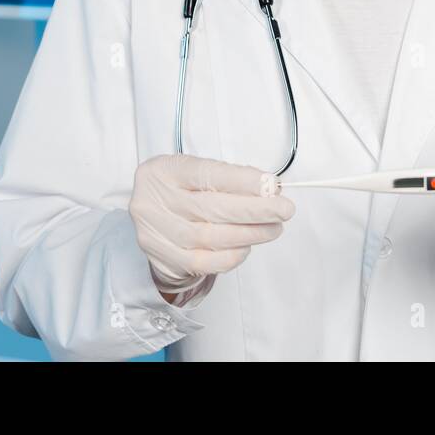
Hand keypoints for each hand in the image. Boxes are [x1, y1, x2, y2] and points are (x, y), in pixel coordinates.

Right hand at [128, 154, 294, 301]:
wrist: (151, 217)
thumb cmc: (181, 190)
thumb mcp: (195, 173)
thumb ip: (229, 178)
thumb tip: (269, 189)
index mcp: (164, 172)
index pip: (206, 174)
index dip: (241, 181)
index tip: (271, 185)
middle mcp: (154, 202)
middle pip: (210, 208)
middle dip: (254, 209)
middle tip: (284, 209)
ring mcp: (157, 234)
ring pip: (209, 237)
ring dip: (249, 233)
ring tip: (273, 228)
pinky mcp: (165, 260)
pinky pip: (203, 262)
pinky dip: (231, 255)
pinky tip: (248, 246)